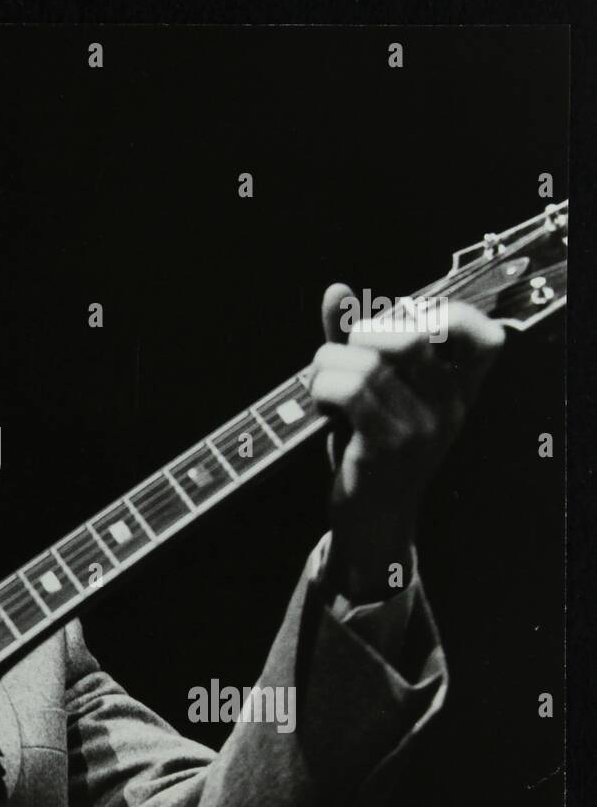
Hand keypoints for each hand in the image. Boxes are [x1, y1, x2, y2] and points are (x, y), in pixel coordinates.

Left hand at [309, 282, 505, 601]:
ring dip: (327, 364)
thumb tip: (334, 290)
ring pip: (367, 363)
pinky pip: (351, 391)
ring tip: (321, 382)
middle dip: (363, 332)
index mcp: (460, 389)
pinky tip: (320, 401)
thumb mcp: (376, 390)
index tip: (402, 325)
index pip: (486, 336)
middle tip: (344, 353)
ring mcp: (422, 429)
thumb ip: (356, 338)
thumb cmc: (372, 445)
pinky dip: (322, 386)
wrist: (373, 517)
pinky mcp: (388, 448)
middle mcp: (450, 407)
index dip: (445, 314)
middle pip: (411, 336)